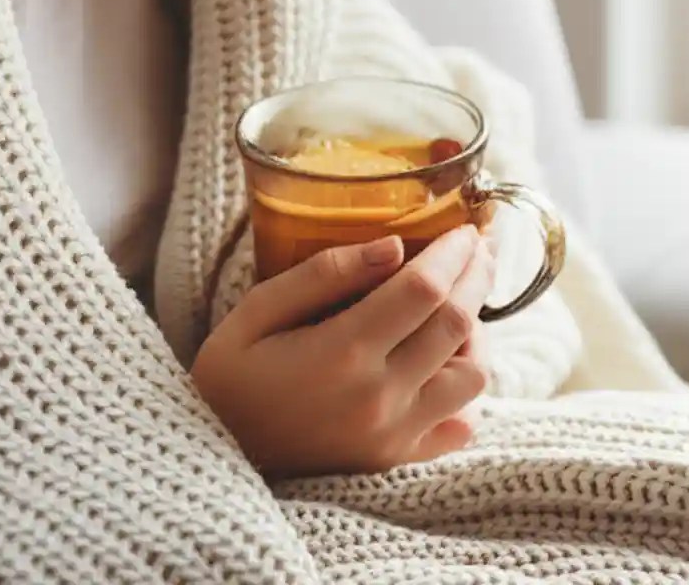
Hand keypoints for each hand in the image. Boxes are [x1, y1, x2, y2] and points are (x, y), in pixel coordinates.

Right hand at [192, 225, 494, 476]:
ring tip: (457, 306)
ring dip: (476, 333)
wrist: (211, 458)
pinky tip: (444, 363)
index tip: (462, 228)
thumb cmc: (229, 377)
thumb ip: (324, 274)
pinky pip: (461, 424)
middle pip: (457, 323)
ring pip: (472, 375)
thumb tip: (394, 246)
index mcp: (341, 352)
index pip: (424, 289)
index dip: (452, 253)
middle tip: (477, 248)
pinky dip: (465, 391)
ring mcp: (394, 434)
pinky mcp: (397, 458)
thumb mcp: (256, 312)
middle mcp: (379, 396)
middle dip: (476, 275)